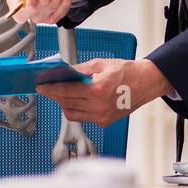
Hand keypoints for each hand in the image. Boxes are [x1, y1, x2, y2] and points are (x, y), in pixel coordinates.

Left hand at [37, 58, 172, 126]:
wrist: (146, 83)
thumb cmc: (127, 72)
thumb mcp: (101, 64)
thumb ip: (79, 70)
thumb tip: (62, 73)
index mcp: (98, 90)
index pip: (66, 91)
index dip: (50, 89)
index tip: (41, 87)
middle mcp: (99, 106)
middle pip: (66, 103)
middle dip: (55, 96)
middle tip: (49, 88)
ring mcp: (102, 117)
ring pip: (71, 114)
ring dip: (64, 104)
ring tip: (63, 94)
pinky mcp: (104, 122)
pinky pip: (82, 117)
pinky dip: (76, 109)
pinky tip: (77, 100)